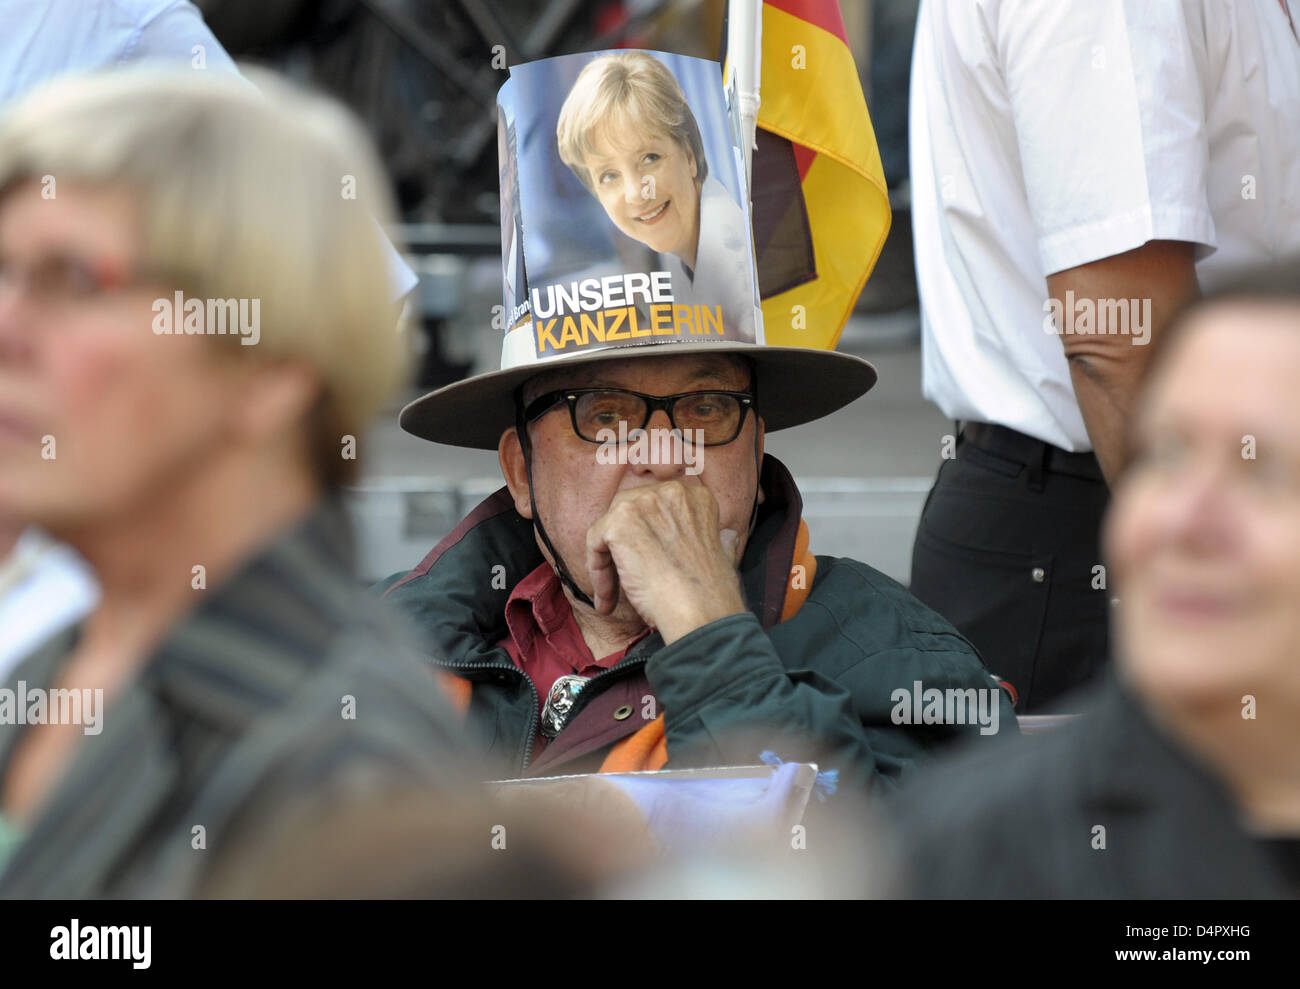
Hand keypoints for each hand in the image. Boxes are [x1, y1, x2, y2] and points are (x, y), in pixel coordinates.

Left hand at [584, 481, 746, 643]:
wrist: (700, 610)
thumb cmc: (709, 594)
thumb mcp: (722, 554)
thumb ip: (714, 538)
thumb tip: (722, 536)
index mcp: (697, 496)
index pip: (655, 508)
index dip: (647, 538)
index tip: (648, 568)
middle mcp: (671, 491)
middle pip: (628, 511)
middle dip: (622, 545)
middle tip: (623, 579)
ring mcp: (644, 502)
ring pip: (609, 528)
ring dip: (607, 563)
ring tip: (612, 595)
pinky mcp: (620, 522)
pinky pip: (595, 542)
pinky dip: (597, 571)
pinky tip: (607, 599)